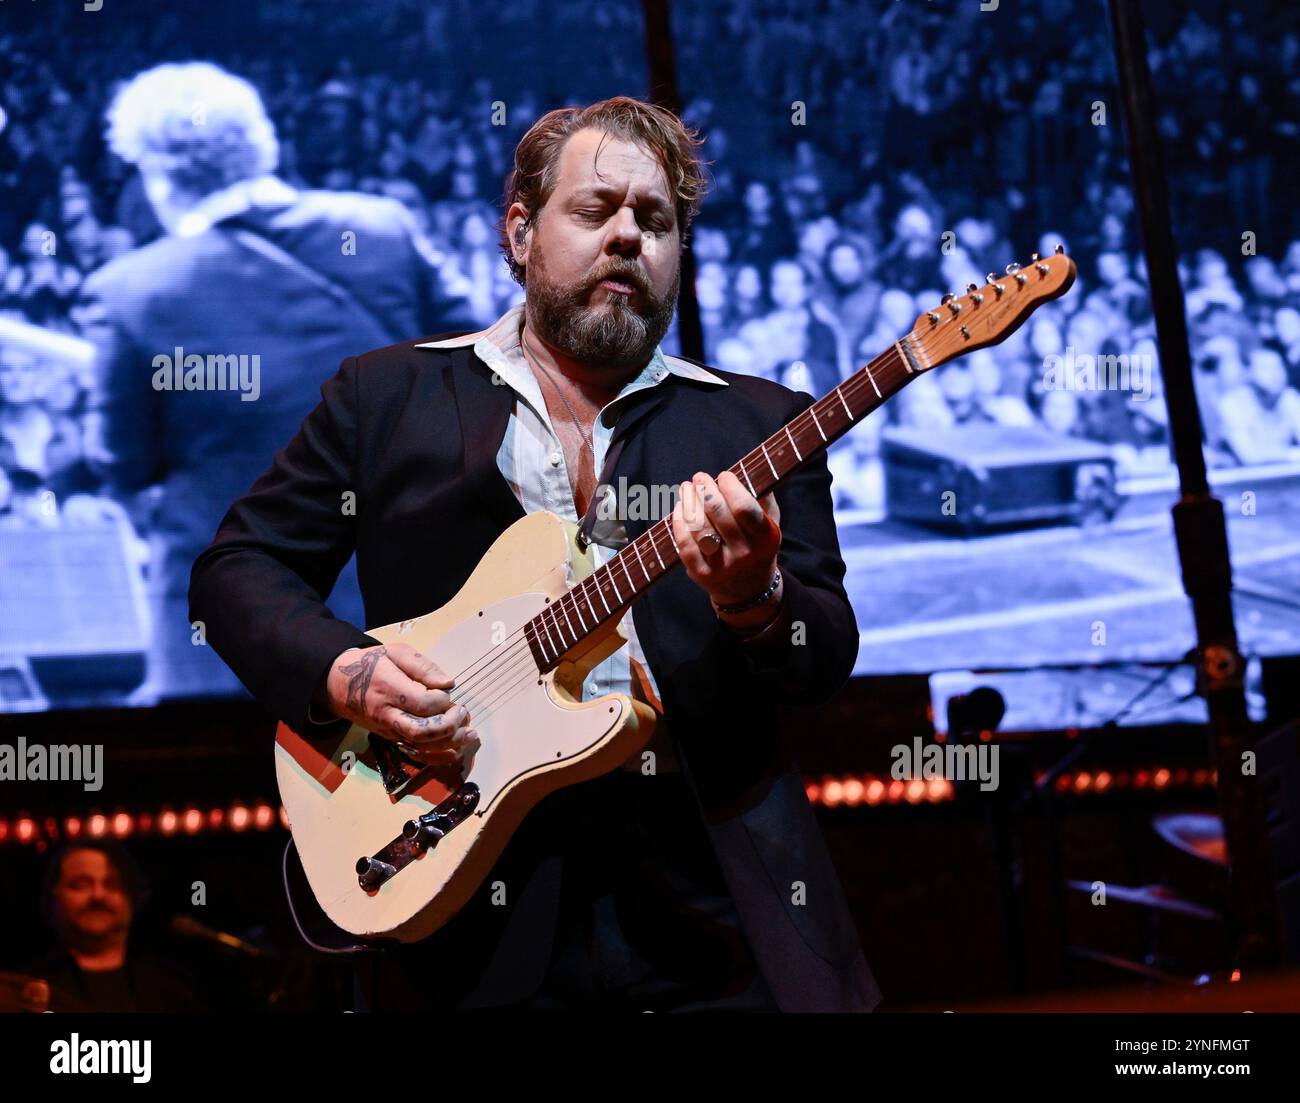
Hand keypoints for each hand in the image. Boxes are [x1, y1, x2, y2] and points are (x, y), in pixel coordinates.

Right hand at [322, 642, 478, 767]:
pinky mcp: (389, 739)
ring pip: (419, 747)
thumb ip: (423, 666)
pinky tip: (454, 753)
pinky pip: (413, 754)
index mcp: (388, 688)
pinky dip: (435, 757)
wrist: (337, 683)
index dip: (442, 701)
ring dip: (448, 744)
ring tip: (470, 735)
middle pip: (421, 731)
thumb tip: (449, 683)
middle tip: (463, 714)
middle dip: (449, 726)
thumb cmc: (371, 664)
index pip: (422, 703)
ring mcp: (387, 730)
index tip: (448, 693)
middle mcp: (386, 714)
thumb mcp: (395, 652)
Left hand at [670, 471, 781, 610]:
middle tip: (699, 477)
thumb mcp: (771, 524)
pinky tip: (679, 508)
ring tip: (686, 488)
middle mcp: (745, 554)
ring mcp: (722, 567)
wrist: (749, 590)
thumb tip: (747, 470)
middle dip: (705, 489)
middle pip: (718, 514)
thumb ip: (763, 498)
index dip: (730, 487)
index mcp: (765, 538)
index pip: (744, 508)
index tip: (724, 476)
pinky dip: (679, 523)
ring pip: (699, 528)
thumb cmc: (757, 545)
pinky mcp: (702, 575)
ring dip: (688, 502)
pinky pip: (685, 545)